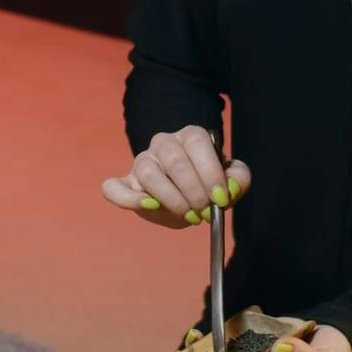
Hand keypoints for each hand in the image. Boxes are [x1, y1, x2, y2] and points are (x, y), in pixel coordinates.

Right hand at [101, 126, 250, 229]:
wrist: (187, 195)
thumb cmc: (207, 183)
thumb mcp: (230, 180)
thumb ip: (238, 179)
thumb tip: (228, 188)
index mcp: (191, 136)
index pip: (197, 142)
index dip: (210, 171)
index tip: (220, 198)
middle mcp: (164, 144)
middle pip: (174, 160)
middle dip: (193, 191)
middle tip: (204, 212)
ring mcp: (142, 162)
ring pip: (149, 173)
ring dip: (170, 199)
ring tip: (186, 215)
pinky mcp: (126, 183)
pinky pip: (114, 187)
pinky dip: (128, 199)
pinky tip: (148, 206)